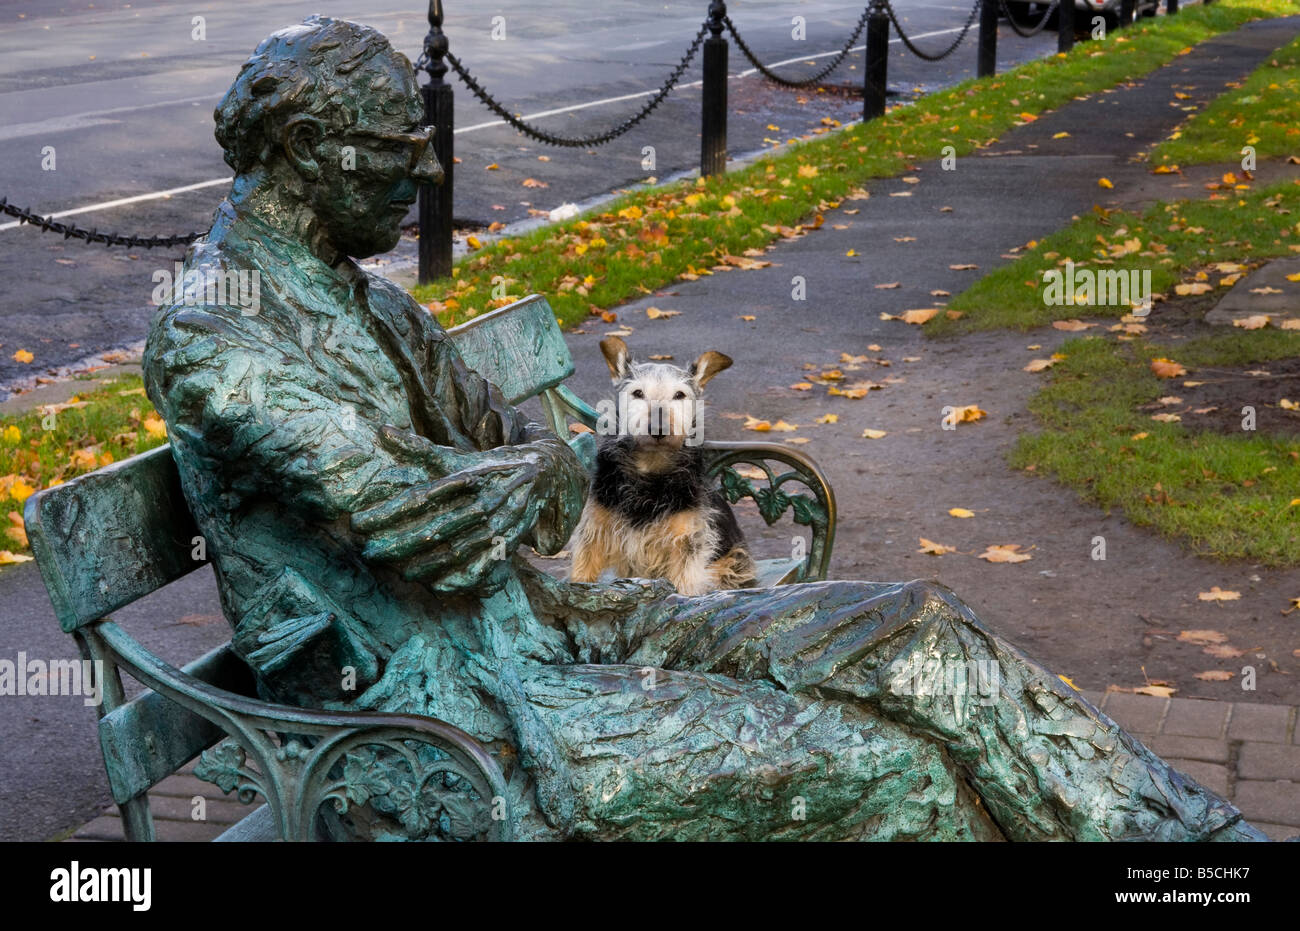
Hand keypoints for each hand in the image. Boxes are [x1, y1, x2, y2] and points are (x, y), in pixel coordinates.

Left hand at [350, 426, 542, 583]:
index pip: (421, 496)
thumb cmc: (487, 467)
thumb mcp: (455, 457)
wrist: (543, 474)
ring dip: (427, 565)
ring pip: (459, 550)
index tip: (359, 522)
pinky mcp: (511, 543)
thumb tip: (381, 430)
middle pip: (437, 527)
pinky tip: (437, 585)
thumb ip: (417, 449)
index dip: (388, 512)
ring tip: (400, 573)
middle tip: (370, 553)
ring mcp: (500, 524)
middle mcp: (485, 500)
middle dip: (401, 543)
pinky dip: (461, 579)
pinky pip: (485, 568)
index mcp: (468, 476)